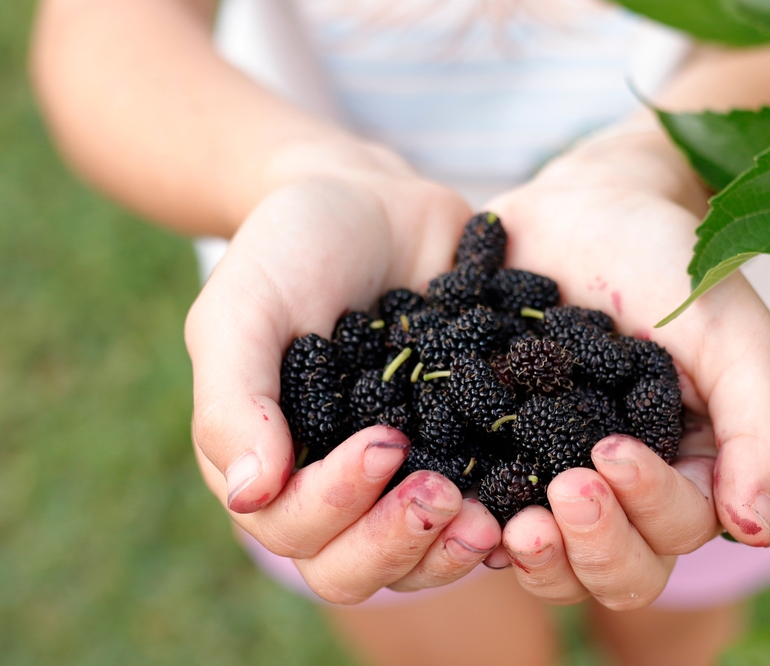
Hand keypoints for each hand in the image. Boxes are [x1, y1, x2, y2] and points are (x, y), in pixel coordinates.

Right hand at [184, 160, 502, 603]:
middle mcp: (333, 487)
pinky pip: (478, 512)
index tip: (384, 443)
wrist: (372, 200)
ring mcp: (402, 477)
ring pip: (417, 561)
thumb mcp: (244, 308)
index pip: (291, 526)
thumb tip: (250, 496)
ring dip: (450, 552)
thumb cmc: (292, 248)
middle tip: (445, 496)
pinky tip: (534, 502)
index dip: (335, 504)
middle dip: (396, 543)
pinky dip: (502, 521)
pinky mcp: (461, 452)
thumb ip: (235, 399)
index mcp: (270, 463)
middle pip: (351, 568)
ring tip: (493, 520)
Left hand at [483, 131, 769, 608]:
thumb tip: (755, 531)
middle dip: (596, 544)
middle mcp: (624, 490)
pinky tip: (451, 499)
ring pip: (554, 564)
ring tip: (508, 523)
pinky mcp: (492, 458)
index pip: (680, 528)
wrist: (582, 204)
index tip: (613, 450)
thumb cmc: (668, 261)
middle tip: (563, 492)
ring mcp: (553, 478)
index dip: (650, 507)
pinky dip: (472, 525)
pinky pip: (484, 518)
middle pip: (621, 571)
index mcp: (691, 468)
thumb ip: (760, 430)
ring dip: (538, 557)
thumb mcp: (733, 335)